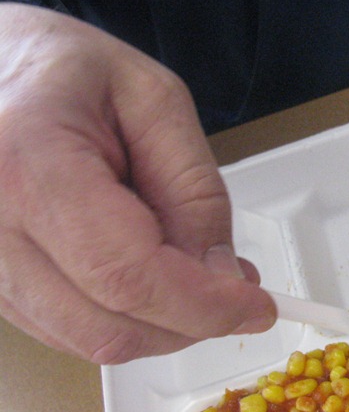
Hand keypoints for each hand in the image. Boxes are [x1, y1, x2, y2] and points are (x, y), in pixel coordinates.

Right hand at [0, 4, 274, 362]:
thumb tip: (224, 277)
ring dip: (159, 325)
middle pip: (106, 324)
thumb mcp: (156, 104)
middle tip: (238, 294)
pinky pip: (65, 330)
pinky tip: (149, 277)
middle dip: (190, 322)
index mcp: (28, 162)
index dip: (202, 305)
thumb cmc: (68, 72)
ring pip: (86, 339)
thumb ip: (195, 191)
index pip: (125, 273)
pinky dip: (123, 318)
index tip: (256, 309)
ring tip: (194, 273)